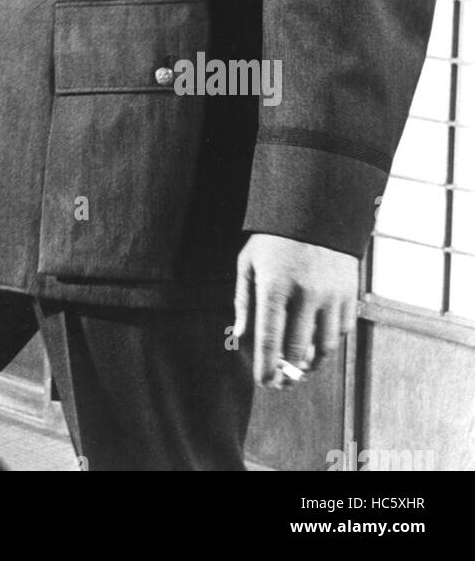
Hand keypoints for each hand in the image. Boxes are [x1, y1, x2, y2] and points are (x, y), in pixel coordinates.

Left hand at [233, 233, 358, 388]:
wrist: (315, 210)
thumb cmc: (274, 238)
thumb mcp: (249, 262)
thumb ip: (243, 300)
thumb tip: (241, 335)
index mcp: (275, 284)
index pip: (270, 337)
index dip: (266, 365)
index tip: (264, 382)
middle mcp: (306, 292)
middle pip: (297, 347)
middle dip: (288, 371)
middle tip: (281, 381)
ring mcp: (331, 294)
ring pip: (325, 346)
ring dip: (311, 363)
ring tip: (299, 367)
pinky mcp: (349, 294)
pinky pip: (342, 331)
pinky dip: (330, 344)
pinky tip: (317, 344)